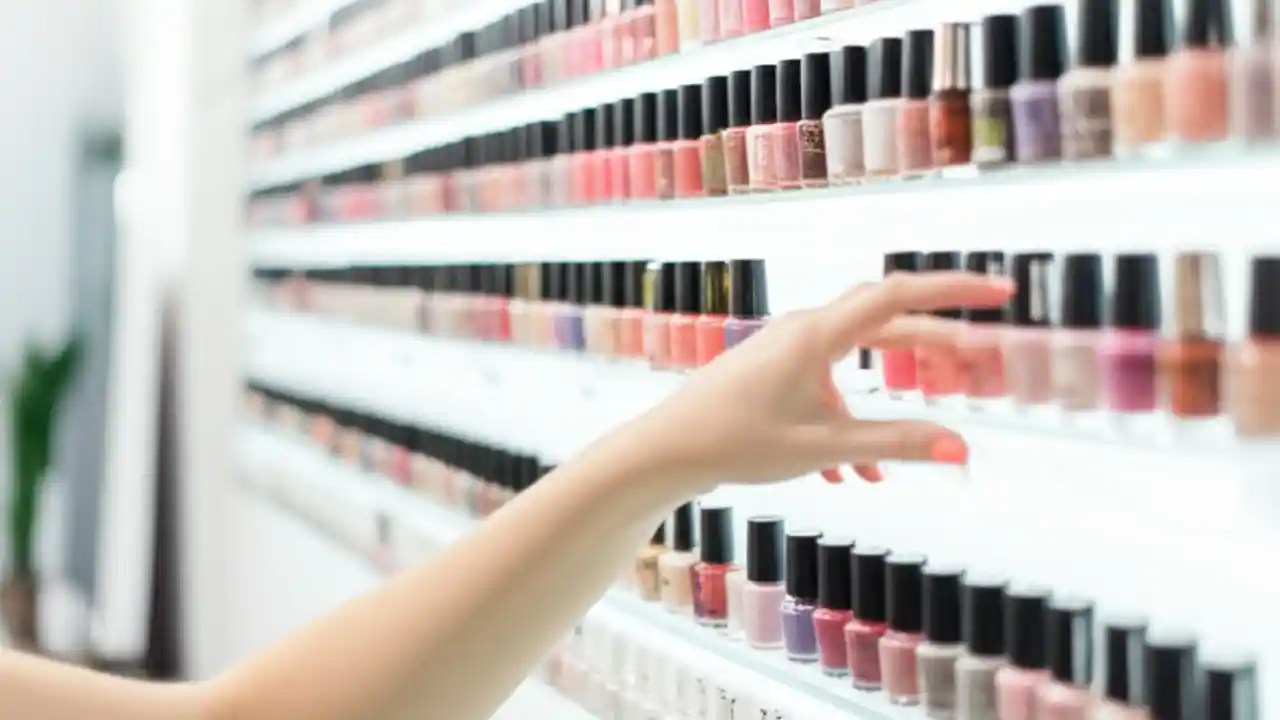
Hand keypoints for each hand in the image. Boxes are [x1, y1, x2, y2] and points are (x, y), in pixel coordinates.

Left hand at [632, 271, 1014, 489]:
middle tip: (979, 361)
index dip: (954, 291)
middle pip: (884, 324)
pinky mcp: (770, 375)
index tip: (1001, 293)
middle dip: (933, 345)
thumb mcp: (823, 446)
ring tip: (906, 452)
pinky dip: (845, 423)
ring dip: (884, 402)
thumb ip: (893, 443)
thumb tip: (961, 448)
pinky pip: (823, 389)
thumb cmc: (737, 441)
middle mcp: (803, 331)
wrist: (666, 450)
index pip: (899, 295)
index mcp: (818, 333)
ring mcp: (784, 351)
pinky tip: (851, 475)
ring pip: (853, 363)